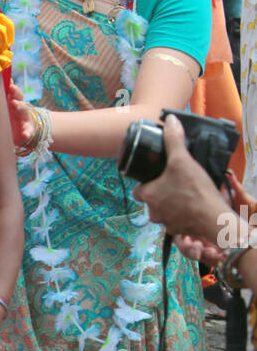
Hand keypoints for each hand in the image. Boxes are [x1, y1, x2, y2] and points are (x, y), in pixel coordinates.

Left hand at [5, 79, 34, 149]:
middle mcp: (19, 108)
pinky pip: (28, 131)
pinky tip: (25, 134)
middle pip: (18, 97)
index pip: (12, 91)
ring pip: (23, 111)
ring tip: (14, 104)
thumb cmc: (11, 119)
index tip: (7, 79)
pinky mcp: (27, 131)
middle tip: (11, 87)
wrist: (25, 132)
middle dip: (15, 92)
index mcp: (13, 102)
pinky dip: (27, 132)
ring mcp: (24, 119)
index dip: (10, 84)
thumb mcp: (6, 108)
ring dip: (19, 106)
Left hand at [133, 114, 232, 246]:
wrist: (212, 217)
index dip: (145, 182)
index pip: (138, 189)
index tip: (154, 176)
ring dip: (170, 203)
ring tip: (184, 192)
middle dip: (159, 192)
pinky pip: (176, 220)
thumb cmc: (194, 189)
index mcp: (148, 195)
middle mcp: (153, 211)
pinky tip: (192, 205)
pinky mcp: (178, 229)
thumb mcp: (182, 159)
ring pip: (163, 211)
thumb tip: (170, 120)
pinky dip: (182, 213)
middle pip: (151, 200)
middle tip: (172, 182)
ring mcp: (165, 222)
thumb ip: (174, 139)